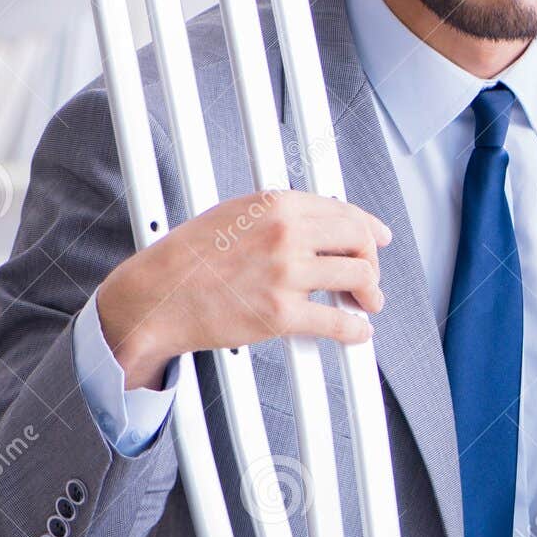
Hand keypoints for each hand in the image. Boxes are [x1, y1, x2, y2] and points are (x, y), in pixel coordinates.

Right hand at [96, 187, 391, 389]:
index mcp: (277, 204)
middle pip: (359, 242)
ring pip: (358, 278)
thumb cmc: (190, 257)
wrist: (159, 295)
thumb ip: (280, 215)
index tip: (378, 240)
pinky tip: (356, 332)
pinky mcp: (281, 314)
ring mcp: (286, 274)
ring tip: (365, 304)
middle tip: (368, 278)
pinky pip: (337, 323)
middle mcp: (286, 234)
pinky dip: (355, 330)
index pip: (344, 212)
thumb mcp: (236, 213)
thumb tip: (319, 223)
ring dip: (370, 294)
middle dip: (372, 262)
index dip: (368, 229)